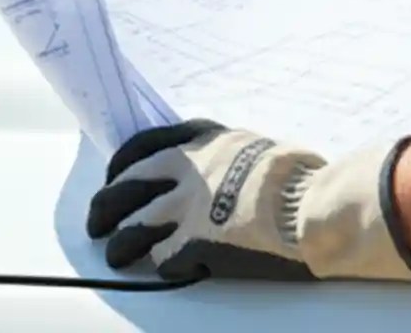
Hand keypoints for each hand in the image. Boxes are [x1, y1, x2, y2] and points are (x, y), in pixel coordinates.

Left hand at [86, 119, 410, 281]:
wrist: (314, 207)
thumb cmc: (299, 177)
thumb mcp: (253, 146)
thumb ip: (224, 154)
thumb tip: (220, 164)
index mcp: (202, 142)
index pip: (141, 146)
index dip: (120, 165)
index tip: (114, 177)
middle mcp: (187, 171)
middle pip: (124, 188)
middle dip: (103, 207)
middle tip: (97, 223)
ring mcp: (188, 209)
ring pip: (131, 228)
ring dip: (119, 245)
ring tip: (116, 255)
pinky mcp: (197, 246)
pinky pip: (163, 260)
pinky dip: (163, 266)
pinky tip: (170, 268)